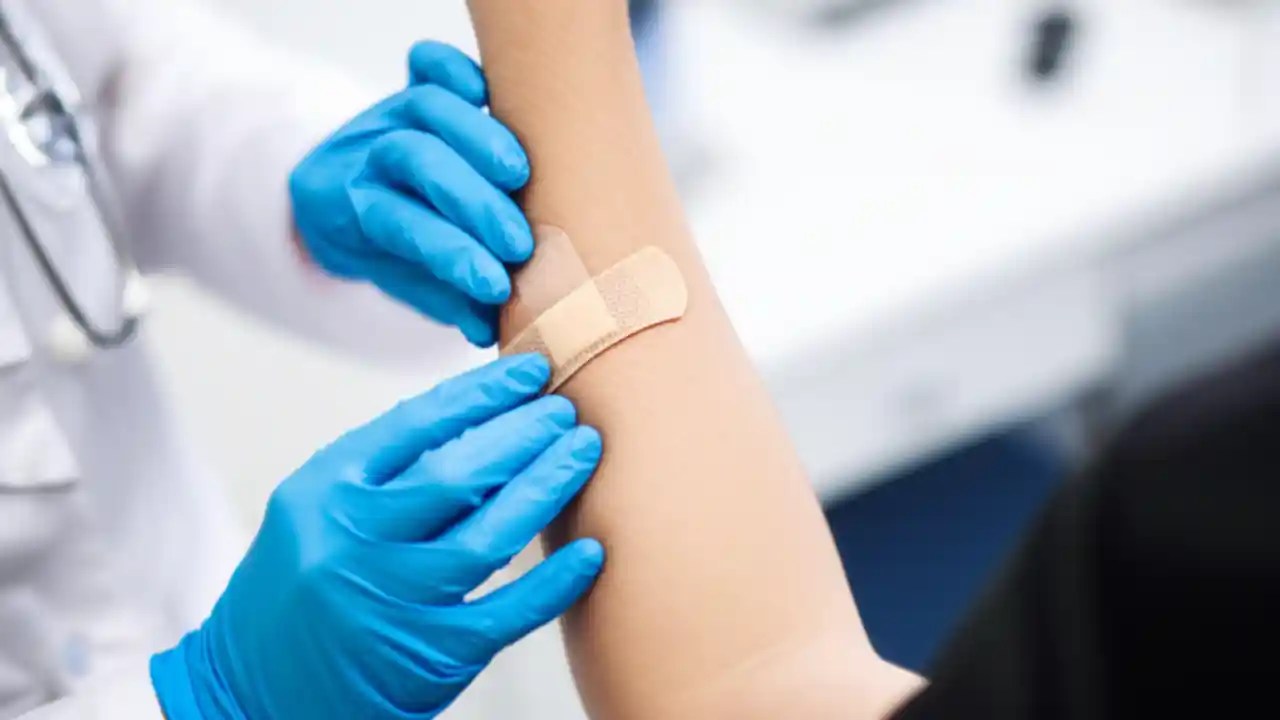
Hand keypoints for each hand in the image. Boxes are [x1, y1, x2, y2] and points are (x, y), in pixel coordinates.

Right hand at [150, 355, 603, 718]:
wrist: (249, 694)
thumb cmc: (297, 592)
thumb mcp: (316, 516)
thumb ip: (383, 474)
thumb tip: (483, 423)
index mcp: (324, 493)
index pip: (416, 425)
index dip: (483, 394)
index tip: (531, 370)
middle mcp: (351, 542)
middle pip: (458, 474)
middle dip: (524, 433)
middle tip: (568, 408)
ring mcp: (390, 600)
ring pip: (488, 537)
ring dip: (546, 487)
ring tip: (584, 452)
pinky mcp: (428, 656)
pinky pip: (506, 613)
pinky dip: (553, 582)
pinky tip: (591, 551)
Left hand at [291, 41, 532, 346]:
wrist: (344, 199)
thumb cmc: (395, 251)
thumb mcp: (412, 284)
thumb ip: (450, 301)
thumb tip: (492, 330)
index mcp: (361, 214)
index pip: (403, 227)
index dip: (451, 255)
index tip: (497, 287)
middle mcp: (372, 158)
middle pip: (416, 161)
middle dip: (471, 202)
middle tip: (520, 242)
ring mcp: (391, 116)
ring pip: (426, 108)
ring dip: (478, 138)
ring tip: (521, 174)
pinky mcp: (413, 86)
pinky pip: (426, 63)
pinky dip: (454, 70)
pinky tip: (489, 95)